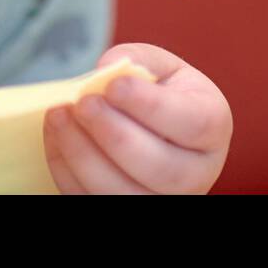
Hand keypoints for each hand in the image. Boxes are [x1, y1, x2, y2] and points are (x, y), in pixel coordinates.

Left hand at [43, 43, 231, 193]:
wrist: (150, 124)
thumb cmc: (157, 91)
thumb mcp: (158, 65)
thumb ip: (138, 59)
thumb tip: (108, 67)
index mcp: (211, 128)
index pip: (193, 123)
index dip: (151, 107)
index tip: (114, 86)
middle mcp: (197, 172)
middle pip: (162, 169)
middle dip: (115, 135)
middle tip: (82, 104)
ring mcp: (164, 198)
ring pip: (126, 194)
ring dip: (84, 156)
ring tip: (59, 116)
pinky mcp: (128, 208)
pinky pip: (94, 201)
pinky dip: (68, 172)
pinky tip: (55, 137)